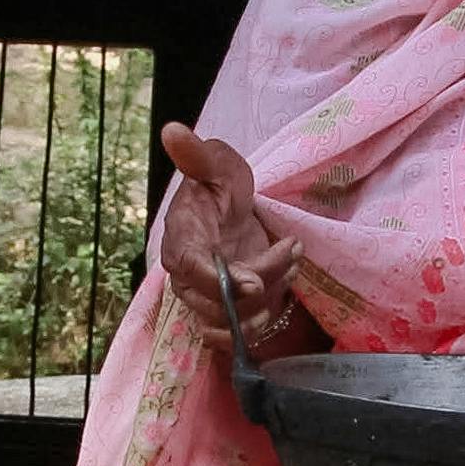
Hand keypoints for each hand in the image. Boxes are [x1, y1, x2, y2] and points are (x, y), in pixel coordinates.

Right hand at [154, 126, 317, 342]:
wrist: (236, 212)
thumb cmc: (223, 187)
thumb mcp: (217, 165)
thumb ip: (196, 154)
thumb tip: (172, 130)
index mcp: (179, 240)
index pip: (187, 270)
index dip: (217, 281)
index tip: (253, 280)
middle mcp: (187, 277)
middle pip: (217, 302)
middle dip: (263, 279)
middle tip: (291, 247)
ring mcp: (206, 298)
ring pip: (234, 319)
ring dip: (271, 295)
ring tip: (292, 258)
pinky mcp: (226, 312)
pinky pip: (237, 336)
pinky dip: (264, 320)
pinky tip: (284, 282)